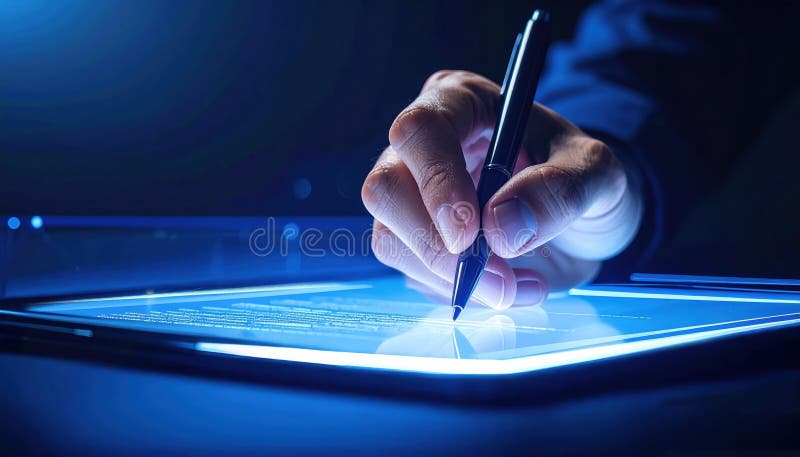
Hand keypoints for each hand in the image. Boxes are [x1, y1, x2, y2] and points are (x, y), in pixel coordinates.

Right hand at [362, 71, 642, 308]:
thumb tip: (500, 227)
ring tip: (515, 287)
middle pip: (386, 188)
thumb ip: (559, 190)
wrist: (582, 222)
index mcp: (462, 103)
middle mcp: (424, 145)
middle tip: (500, 280)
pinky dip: (453, 291)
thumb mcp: (598, 174)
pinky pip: (410, 270)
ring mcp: (410, 193)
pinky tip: (504, 287)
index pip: (421, 130)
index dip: (437, 181)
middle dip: (437, 245)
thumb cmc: (582, 178)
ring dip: (447, 277)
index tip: (469, 234)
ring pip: (389, 236)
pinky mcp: (412, 237)